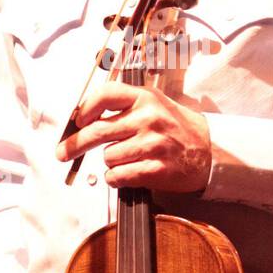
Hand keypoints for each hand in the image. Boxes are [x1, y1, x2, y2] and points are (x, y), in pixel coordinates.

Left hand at [55, 81, 211, 192]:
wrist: (209, 150)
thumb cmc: (176, 127)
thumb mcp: (153, 103)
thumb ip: (123, 104)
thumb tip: (83, 115)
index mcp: (145, 98)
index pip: (105, 95)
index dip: (85, 109)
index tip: (77, 121)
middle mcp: (148, 118)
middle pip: (97, 131)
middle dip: (75, 144)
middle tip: (63, 152)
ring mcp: (153, 144)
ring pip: (107, 156)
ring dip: (110, 161)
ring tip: (127, 158)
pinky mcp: (156, 169)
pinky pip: (118, 176)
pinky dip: (116, 177)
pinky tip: (127, 173)